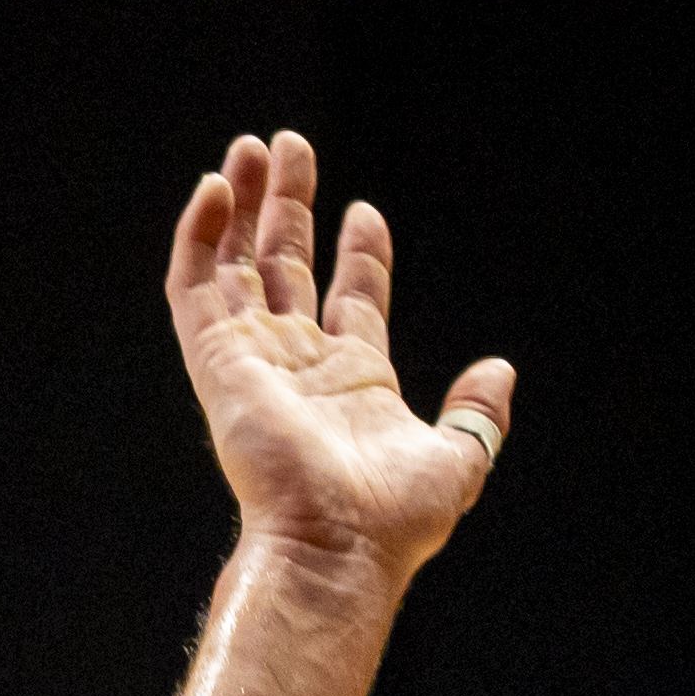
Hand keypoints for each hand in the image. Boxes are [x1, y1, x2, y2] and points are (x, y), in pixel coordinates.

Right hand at [170, 134, 516, 578]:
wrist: (334, 548)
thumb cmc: (392, 523)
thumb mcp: (457, 460)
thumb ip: (478, 413)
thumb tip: (501, 369)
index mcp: (354, 382)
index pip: (353, 299)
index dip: (360, 253)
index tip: (365, 211)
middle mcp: (299, 366)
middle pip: (285, 267)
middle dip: (287, 207)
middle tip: (289, 147)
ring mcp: (253, 362)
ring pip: (236, 267)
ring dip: (242, 206)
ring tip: (250, 148)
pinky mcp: (216, 362)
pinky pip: (193, 288)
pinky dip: (198, 237)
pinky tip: (216, 190)